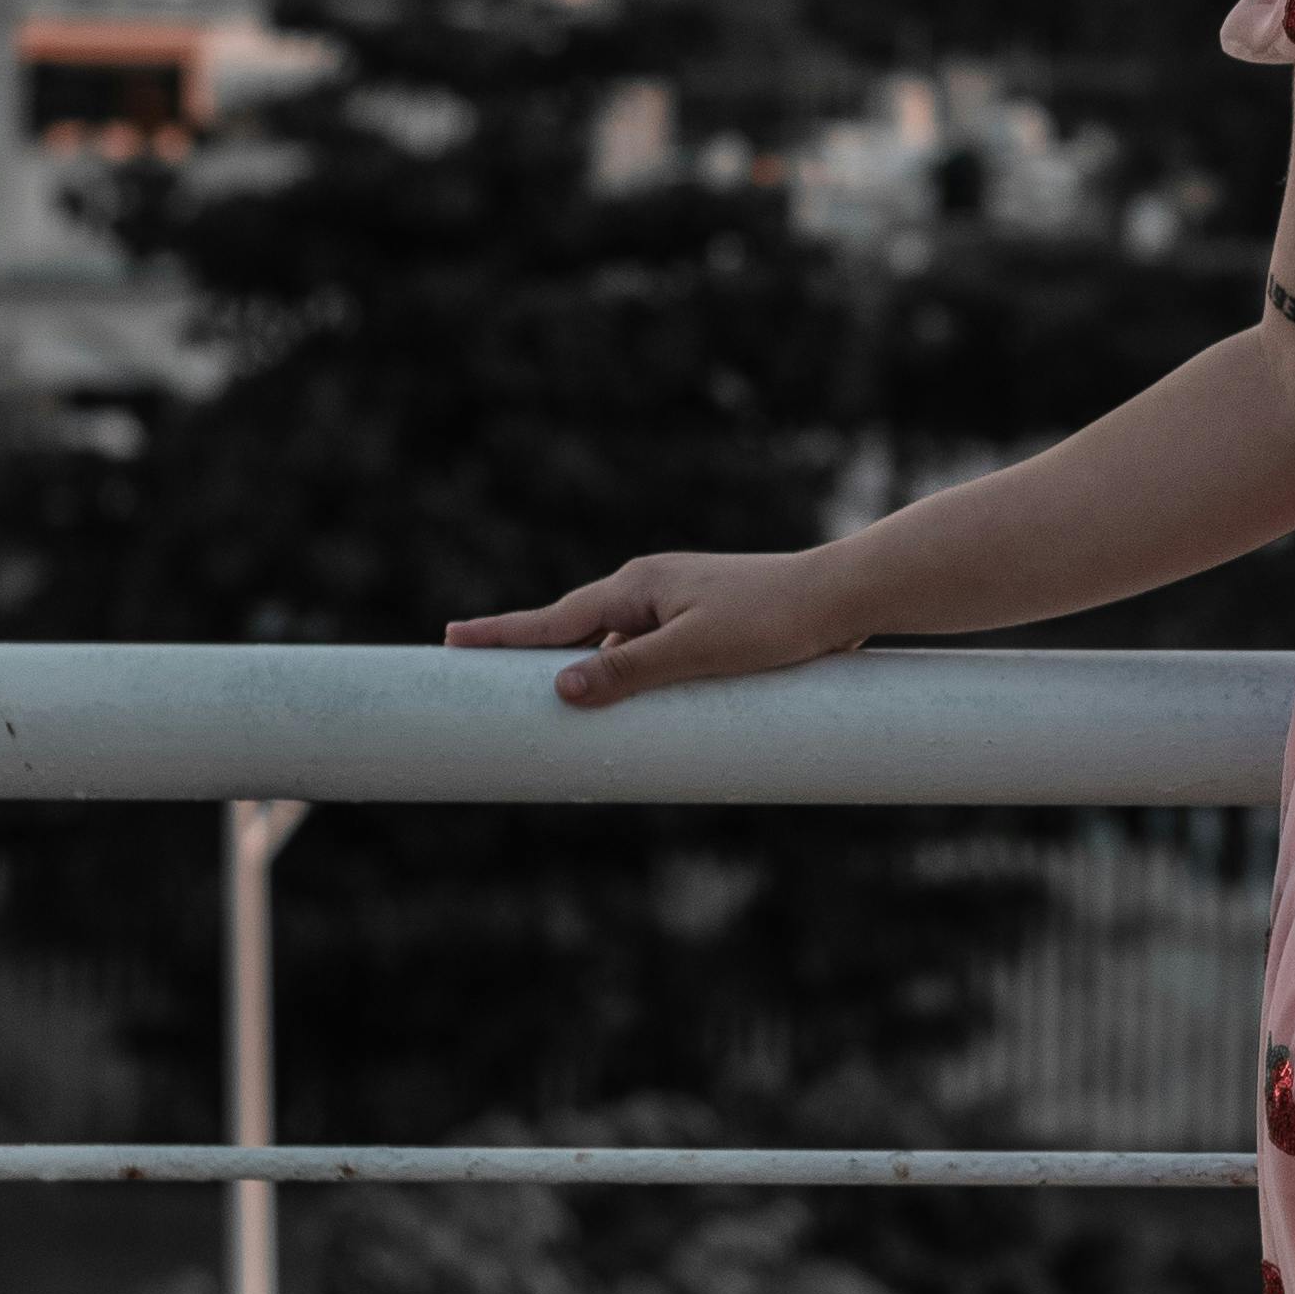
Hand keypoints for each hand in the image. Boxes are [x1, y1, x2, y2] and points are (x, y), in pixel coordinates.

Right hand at [444, 546, 862, 709]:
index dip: (502, 634)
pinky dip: (634, 678)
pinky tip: (636, 707)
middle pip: (578, 631)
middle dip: (533, 655)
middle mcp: (651, 590)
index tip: (451, 640)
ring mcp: (680, 606)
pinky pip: (653, 655)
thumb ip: (629, 671)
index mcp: (638, 586)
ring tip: (551, 707)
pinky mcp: (709, 624)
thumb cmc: (774, 620)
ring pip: (619, 647)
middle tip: (478, 670)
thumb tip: (561, 687)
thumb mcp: (696, 652)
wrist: (843, 598)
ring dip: (592, 674)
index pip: (554, 619)